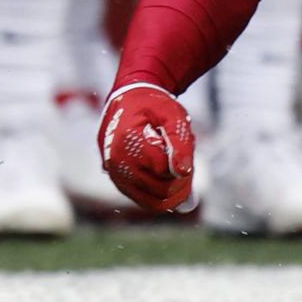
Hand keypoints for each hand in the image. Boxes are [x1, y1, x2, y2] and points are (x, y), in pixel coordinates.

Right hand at [96, 82, 195, 214]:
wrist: (129, 101)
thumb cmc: (153, 107)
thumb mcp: (173, 115)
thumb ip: (179, 142)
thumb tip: (183, 172)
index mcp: (127, 141)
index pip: (163, 168)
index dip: (180, 162)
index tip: (184, 146)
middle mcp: (117, 162)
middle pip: (159, 188)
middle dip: (179, 179)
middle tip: (185, 158)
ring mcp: (116, 175)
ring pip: (153, 200)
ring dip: (173, 189)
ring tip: (178, 165)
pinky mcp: (119, 183)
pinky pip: (144, 200)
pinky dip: (162, 194)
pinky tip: (170, 175)